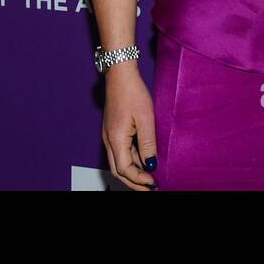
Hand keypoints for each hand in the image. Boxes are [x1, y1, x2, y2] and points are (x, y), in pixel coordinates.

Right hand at [101, 64, 158, 189]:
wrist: (120, 75)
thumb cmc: (133, 93)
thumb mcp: (146, 118)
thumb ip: (148, 143)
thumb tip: (150, 165)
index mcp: (115, 139)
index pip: (125, 169)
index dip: (138, 179)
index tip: (153, 183)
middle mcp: (109, 140)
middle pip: (118, 171)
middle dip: (133, 183)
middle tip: (150, 188)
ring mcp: (110, 136)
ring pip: (119, 162)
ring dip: (133, 173)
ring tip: (149, 178)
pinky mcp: (114, 131)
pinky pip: (121, 152)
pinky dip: (132, 161)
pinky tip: (144, 161)